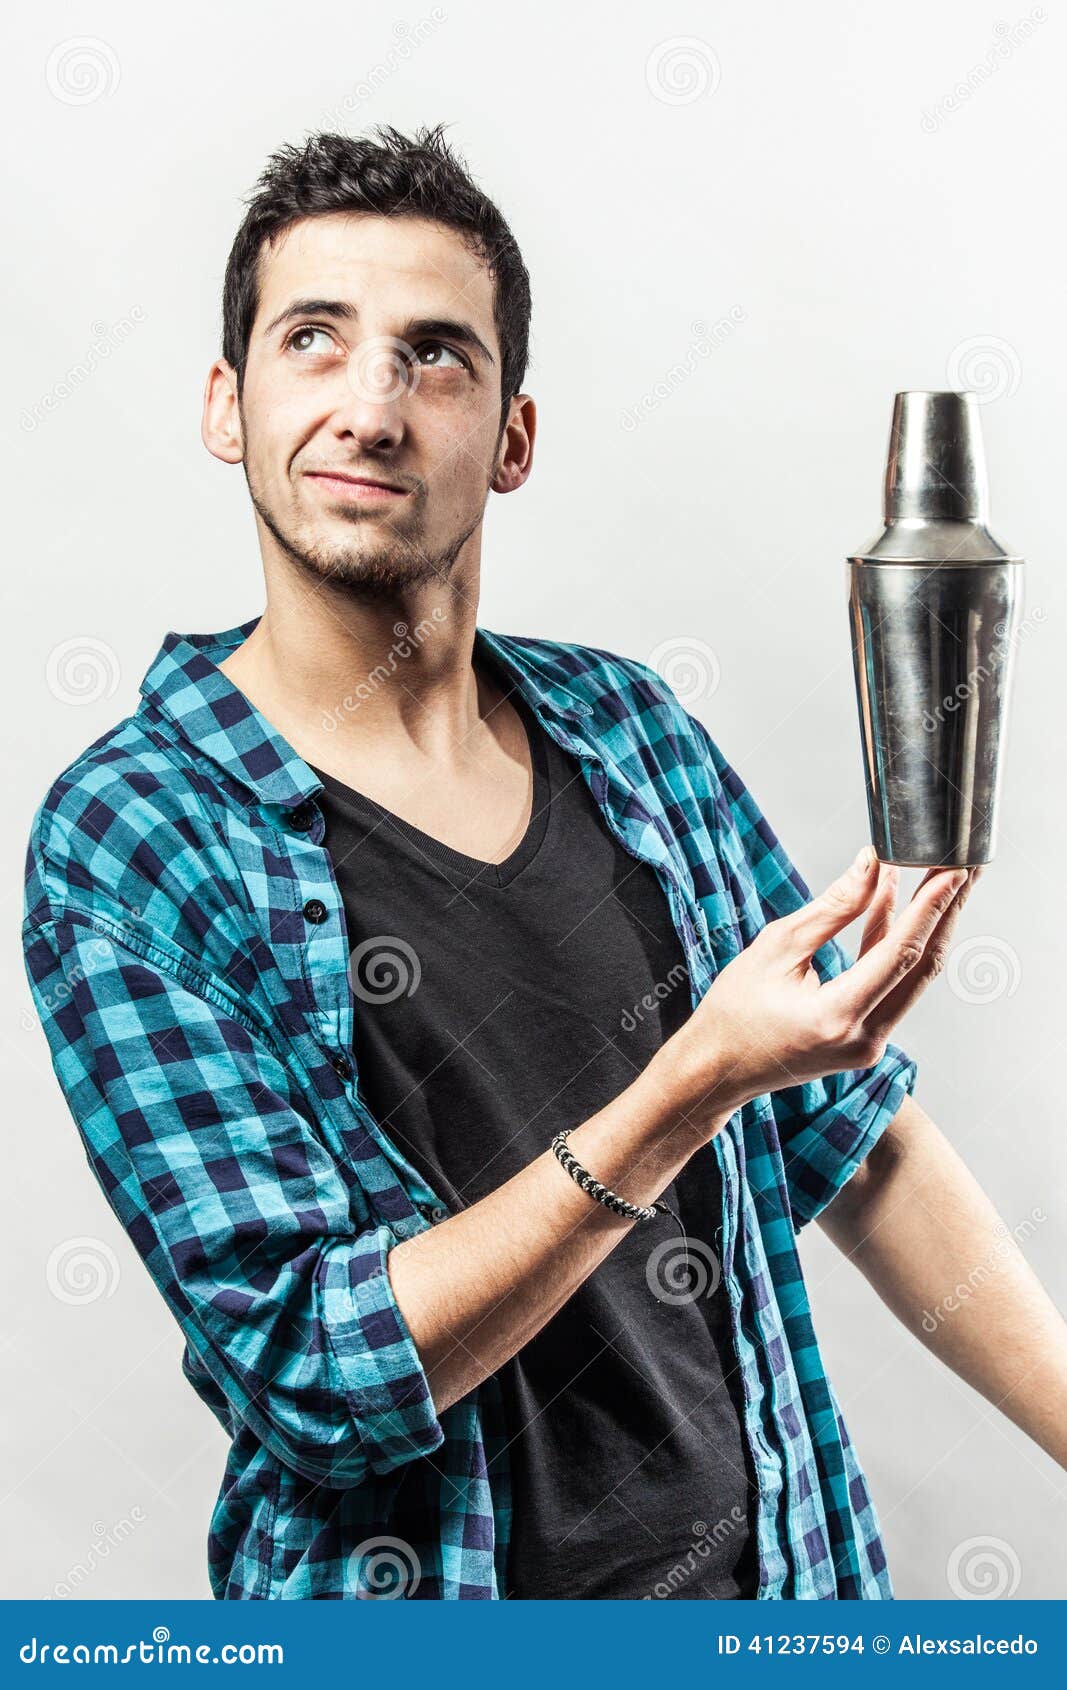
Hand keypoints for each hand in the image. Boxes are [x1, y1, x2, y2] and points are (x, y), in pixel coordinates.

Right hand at [659, 847, 981, 1126]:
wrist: (718, 1070)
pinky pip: (893, 988)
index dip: (929, 907)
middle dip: (943, 913)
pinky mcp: (867, 1043)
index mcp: (836, 1016)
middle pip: (921, 967)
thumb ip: (832, 908)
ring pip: (912, 978)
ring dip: (924, 928)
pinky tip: (892, 908)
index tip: (951, 871)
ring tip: (938, 880)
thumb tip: (872, 865)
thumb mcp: (776, 947)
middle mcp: (864, 1039)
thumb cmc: (734, 1010)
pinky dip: (895, 948)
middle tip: (960, 868)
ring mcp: (870, 1047)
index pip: (899, 953)